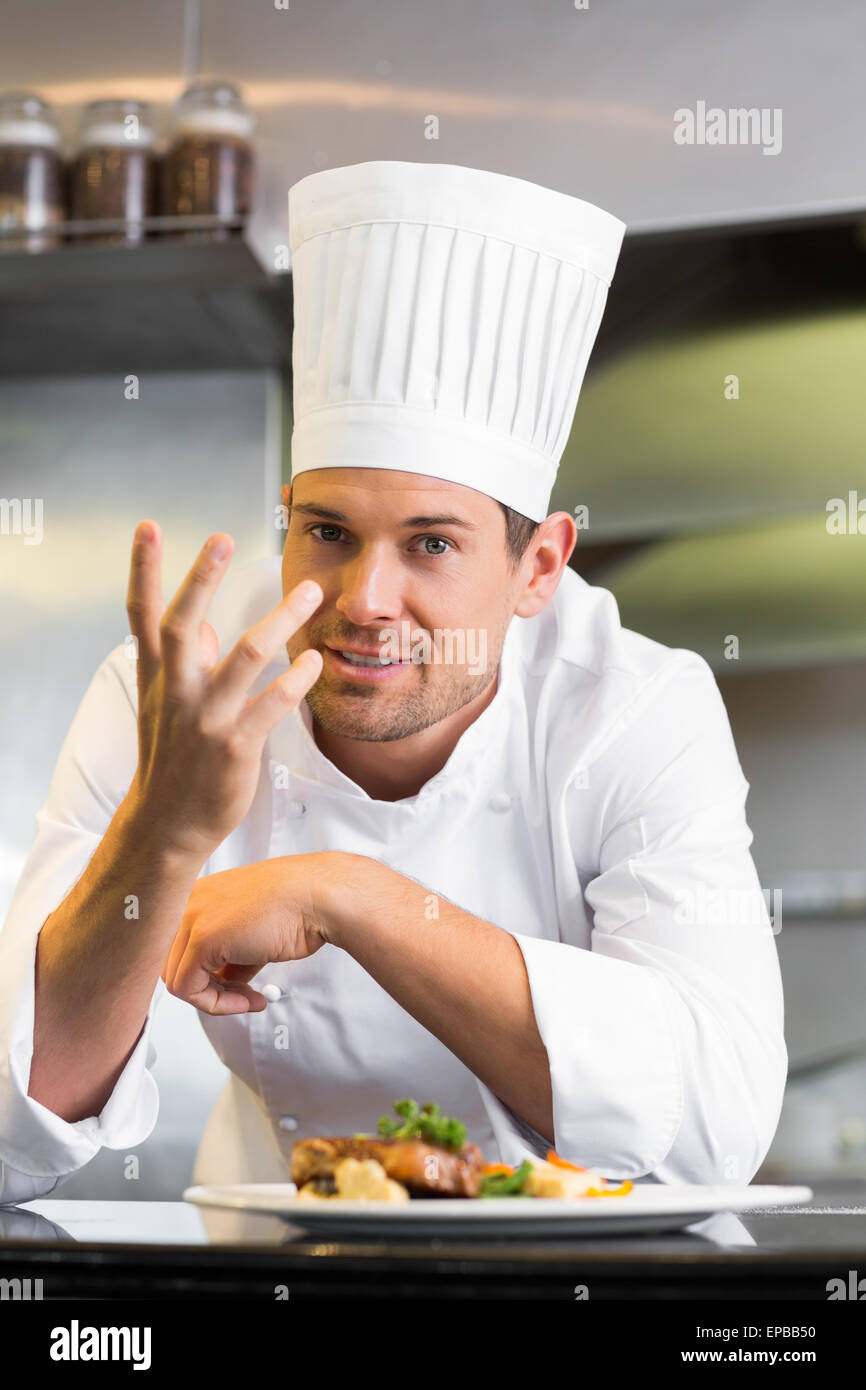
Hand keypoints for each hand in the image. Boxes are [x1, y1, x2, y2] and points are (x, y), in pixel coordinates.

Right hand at [126, 521, 323, 862]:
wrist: (168, 824)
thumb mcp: (163, 705)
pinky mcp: (235, 746)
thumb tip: (202, 624)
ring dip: (279, 621)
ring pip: (243, 658)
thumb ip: (180, 662)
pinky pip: (270, 705)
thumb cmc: (171, 758)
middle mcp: (177, 692)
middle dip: (201, 579)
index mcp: (157, 677)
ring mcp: (205, 719)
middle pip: (183, 625)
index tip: (147, 527)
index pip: (142, 613)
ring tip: (309, 592)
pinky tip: (314, 660)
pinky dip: (294, 680)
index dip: (144, 569)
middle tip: (221, 537)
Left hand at [161, 856, 330, 1013]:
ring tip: (249, 999)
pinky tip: (249, 999)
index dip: (204, 974)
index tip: (235, 986)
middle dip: (208, 989)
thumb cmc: (296, 907)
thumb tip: (224, 983)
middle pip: (172, 964)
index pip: (178, 947)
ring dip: (215, 1000)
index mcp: (198, 895)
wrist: (317, 897)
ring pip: (176, 980)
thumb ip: (231, 956)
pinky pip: (188, 989)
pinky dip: (217, 1004)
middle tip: (243, 997)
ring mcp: (192, 917)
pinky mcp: (201, 938)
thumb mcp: (252, 933)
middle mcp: (189, 902)